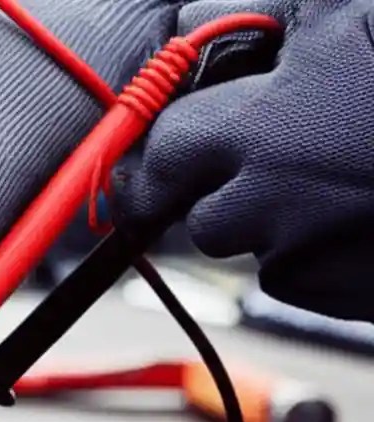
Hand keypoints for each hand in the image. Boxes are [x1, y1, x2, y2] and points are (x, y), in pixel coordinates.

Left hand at [118, 0, 373, 321]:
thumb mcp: (342, 12)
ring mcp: (306, 257)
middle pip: (199, 219)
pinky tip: (365, 217)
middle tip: (268, 165)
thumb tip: (186, 22)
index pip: (166, 152)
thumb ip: (253, 16)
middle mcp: (267, 204)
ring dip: (278, 225)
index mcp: (256, 131)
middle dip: (221, 196)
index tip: (179, 148)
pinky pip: (303, 282)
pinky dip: (322, 256)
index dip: (172, 147)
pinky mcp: (340, 296)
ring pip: (255, 252)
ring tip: (342, 181)